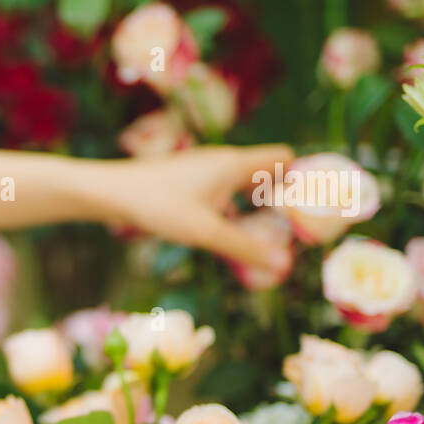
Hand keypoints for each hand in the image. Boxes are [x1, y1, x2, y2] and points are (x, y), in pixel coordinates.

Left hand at [102, 143, 295, 268]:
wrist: (111, 193)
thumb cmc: (158, 206)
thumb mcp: (205, 232)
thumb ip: (244, 248)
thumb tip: (283, 266)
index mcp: (235, 164)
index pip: (284, 157)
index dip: (302, 176)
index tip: (312, 205)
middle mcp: (222, 161)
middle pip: (266, 172)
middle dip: (281, 197)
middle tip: (294, 228)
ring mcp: (203, 170)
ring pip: (241, 185)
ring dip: (255, 205)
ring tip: (266, 235)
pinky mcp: (187, 182)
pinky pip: (222, 192)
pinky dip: (232, 209)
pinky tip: (227, 233)